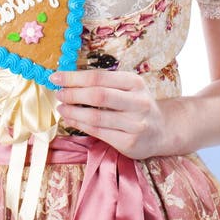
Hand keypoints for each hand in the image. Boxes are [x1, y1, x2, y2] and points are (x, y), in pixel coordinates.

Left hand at [50, 69, 184, 159]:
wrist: (162, 130)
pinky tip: (71, 120)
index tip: (56, 76)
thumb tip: (68, 79)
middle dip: (73, 93)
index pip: (99, 77)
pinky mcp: (130, 143)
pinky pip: (99, 133)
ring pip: (96, 117)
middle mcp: (137, 102)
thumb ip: (104, 83)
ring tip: (61, 108)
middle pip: (98, 95)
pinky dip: (80, 125)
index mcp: (135, 82)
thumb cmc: (137, 104)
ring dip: (73, 112)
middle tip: (58, 93)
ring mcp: (135, 124)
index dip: (74, 77)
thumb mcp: (128, 87)